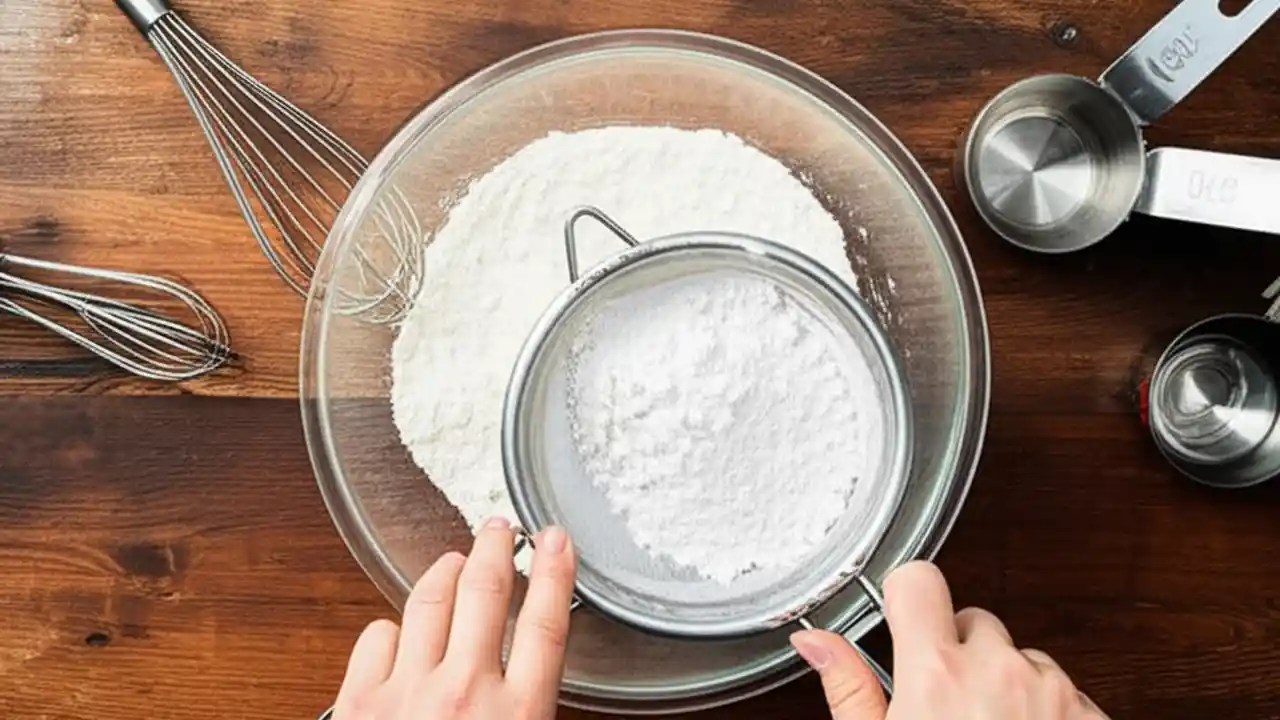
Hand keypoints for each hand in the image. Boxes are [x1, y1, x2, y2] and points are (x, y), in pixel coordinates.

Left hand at [334, 518, 576, 719]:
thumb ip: (524, 711)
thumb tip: (530, 684)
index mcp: (516, 717)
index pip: (545, 625)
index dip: (554, 573)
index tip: (555, 542)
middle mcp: (465, 694)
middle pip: (485, 592)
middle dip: (494, 548)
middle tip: (499, 529)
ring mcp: (408, 692)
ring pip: (430, 602)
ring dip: (445, 572)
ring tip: (453, 560)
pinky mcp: (360, 702)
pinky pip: (377, 636)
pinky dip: (391, 629)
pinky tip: (399, 629)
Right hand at [790, 561, 1106, 719]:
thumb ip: (849, 689)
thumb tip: (815, 642)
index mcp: (937, 674)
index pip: (918, 581)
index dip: (906, 598)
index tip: (904, 620)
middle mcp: (1000, 671)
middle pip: (974, 622)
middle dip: (960, 654)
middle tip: (947, 709)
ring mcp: (1054, 693)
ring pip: (1024, 660)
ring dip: (1008, 687)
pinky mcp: (1094, 717)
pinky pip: (1067, 695)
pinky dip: (1049, 715)